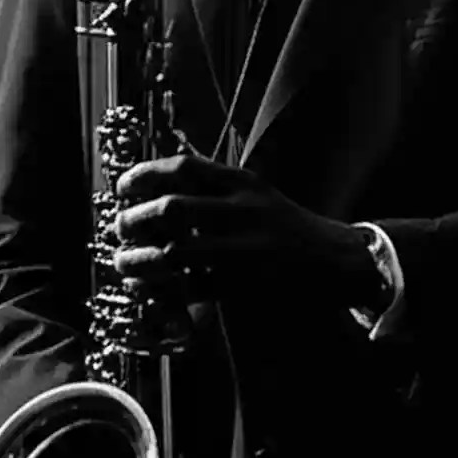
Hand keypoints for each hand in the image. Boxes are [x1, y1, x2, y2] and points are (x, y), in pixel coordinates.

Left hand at [112, 155, 381, 309]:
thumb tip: (156, 193)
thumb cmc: (287, 227)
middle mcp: (242, 210)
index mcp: (243, 182)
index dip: (143, 176)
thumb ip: (214, 188)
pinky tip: (149, 290)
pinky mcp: (246, 285)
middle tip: (120, 230)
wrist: (337, 260)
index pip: (182, 167)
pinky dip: (163, 290)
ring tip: (125, 263)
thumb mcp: (256, 194)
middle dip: (134, 221)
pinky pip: (192, 288)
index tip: (122, 188)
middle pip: (172, 208)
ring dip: (140, 260)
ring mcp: (245, 249)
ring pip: (176, 251)